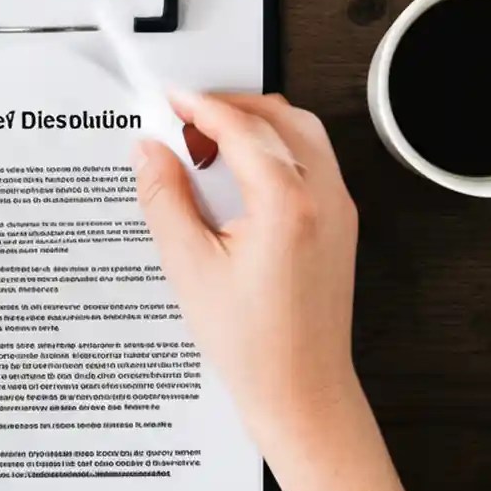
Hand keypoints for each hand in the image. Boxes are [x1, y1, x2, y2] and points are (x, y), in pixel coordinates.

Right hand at [131, 93, 419, 490]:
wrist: (301, 391)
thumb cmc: (254, 345)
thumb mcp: (190, 267)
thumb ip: (165, 199)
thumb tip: (149, 153)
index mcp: (288, 203)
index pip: (239, 126)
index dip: (198, 105)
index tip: (169, 99)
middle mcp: (324, 197)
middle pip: (277, 116)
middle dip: (227, 108)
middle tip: (182, 124)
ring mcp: (340, 208)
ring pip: (301, 132)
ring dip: (255, 125)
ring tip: (207, 149)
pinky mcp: (341, 223)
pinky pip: (313, 160)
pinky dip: (275, 149)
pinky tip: (239, 175)